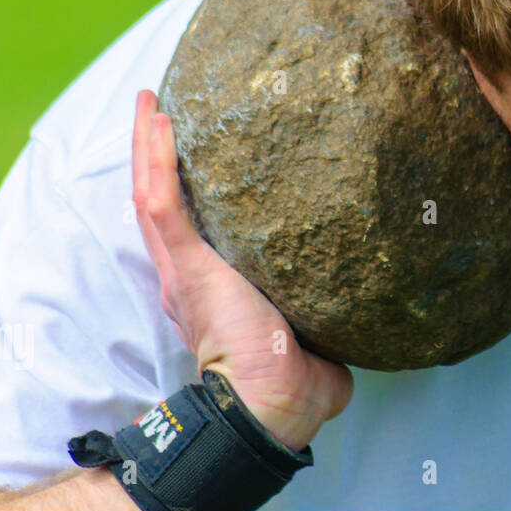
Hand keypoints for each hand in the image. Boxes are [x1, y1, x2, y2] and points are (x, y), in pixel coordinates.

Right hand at [131, 89, 352, 449]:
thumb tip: (362, 300)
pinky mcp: (191, 268)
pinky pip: (163, 205)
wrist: (272, 406)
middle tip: (158, 113)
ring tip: (149, 103)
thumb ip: (324, 309)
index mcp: (213, 292)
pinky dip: (156, 162)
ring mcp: (186, 271)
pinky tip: (158, 122)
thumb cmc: (296, 382)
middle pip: (162, 205)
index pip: (192, 233)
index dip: (187, 195)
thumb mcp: (311, 329)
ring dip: (148, 147)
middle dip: (156, 159)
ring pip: (154, 195)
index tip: (194, 161)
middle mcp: (190, 277)